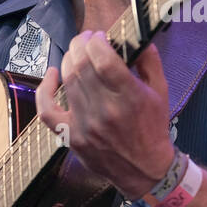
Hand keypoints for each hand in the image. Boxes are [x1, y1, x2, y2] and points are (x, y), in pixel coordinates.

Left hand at [35, 31, 173, 198]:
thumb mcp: (161, 92)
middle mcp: (105, 110)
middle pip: (81, 65)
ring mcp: (85, 125)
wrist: (145, 170)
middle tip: (87, 39)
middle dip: (81, 44)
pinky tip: (52, 75)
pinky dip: (45, 89)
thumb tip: (137, 38)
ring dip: (69, 59)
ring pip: (67, 80)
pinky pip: (47, 111)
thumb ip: (150, 62)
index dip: (97, 41)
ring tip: (77, 53)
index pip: (103, 59)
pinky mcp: (72, 136)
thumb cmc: (153, 129)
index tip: (100, 36)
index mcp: (130, 97)